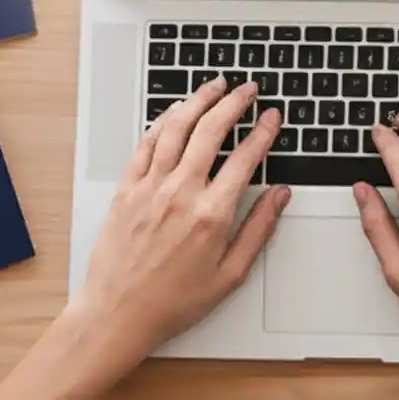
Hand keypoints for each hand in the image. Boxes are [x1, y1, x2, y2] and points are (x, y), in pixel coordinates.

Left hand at [74, 78, 290, 359]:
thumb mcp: (230, 274)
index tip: (273, 117)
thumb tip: (280, 196)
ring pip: (176, 128)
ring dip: (198, 100)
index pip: (246, 157)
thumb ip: (259, 229)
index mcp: (211, 214)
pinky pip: (146, 144)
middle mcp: (180, 192)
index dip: (264, 131)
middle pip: (211, 130)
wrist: (117, 313)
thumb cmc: (172, 301)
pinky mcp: (127, 189)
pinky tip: (175, 112)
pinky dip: (163, 121)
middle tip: (248, 90)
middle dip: (235, 103)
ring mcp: (150, 187)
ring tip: (214, 86)